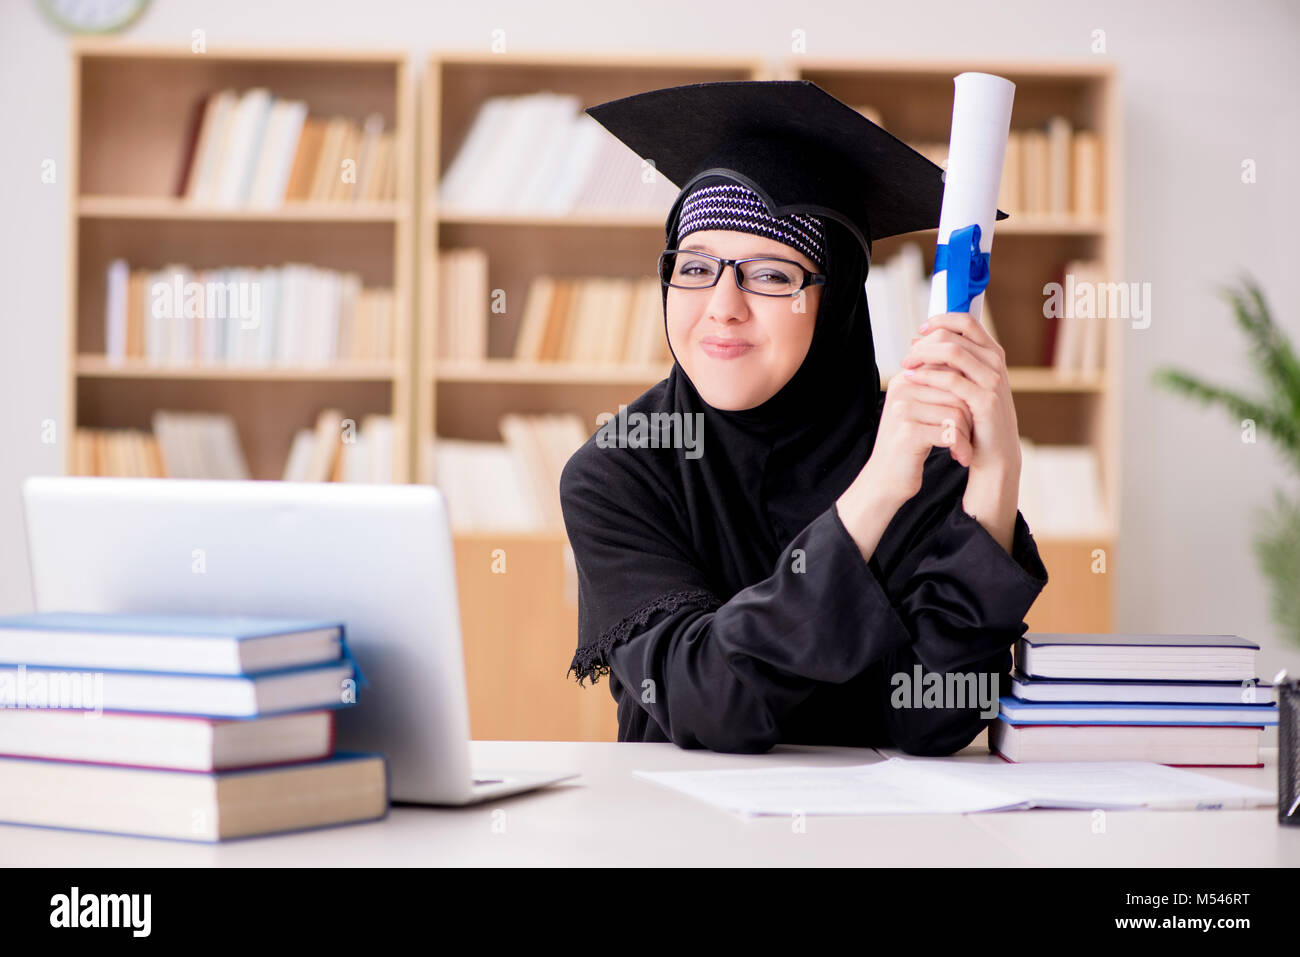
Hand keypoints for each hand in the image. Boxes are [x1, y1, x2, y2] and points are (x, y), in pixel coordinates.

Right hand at [861, 348, 974, 505]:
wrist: (885, 479)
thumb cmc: (909, 444)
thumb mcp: (921, 411)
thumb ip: (939, 389)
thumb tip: (972, 371)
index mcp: (905, 379)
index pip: (950, 373)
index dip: (967, 396)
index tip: (966, 418)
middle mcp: (901, 390)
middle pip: (957, 392)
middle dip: (969, 417)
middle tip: (968, 437)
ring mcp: (903, 410)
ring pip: (957, 413)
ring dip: (966, 435)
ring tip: (962, 449)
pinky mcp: (909, 433)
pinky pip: (951, 433)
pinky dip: (961, 448)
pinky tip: (959, 457)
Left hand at [899, 312, 1020, 478]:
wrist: (995, 453)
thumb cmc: (977, 418)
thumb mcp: (966, 384)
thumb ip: (950, 363)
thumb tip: (917, 341)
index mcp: (992, 354)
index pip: (966, 321)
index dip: (940, 320)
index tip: (920, 331)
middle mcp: (995, 363)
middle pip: (954, 335)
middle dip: (925, 342)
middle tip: (907, 355)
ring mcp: (993, 381)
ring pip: (952, 352)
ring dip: (923, 355)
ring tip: (906, 365)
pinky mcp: (985, 401)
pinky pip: (951, 380)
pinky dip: (927, 376)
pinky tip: (912, 379)